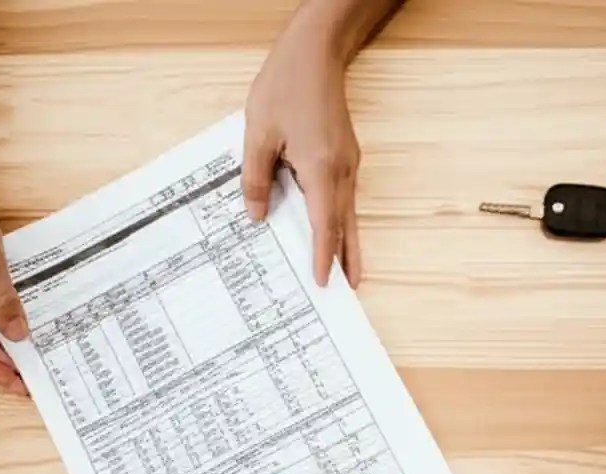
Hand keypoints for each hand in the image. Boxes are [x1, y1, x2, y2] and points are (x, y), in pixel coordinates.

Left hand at [243, 25, 362, 288]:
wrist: (314, 53)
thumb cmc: (286, 87)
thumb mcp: (257, 134)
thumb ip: (255, 179)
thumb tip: (256, 216)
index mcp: (321, 168)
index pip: (324, 224)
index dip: (322, 255)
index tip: (322, 281)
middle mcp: (341, 169)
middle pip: (346, 223)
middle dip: (347, 258)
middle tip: (349, 289)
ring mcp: (347, 161)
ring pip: (349, 210)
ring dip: (349, 240)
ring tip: (351, 269)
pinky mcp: (344, 153)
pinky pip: (344, 194)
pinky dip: (342, 217)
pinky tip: (334, 227)